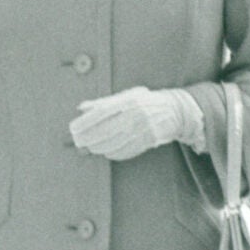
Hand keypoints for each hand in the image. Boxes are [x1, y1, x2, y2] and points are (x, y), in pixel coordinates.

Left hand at [71, 86, 200, 161]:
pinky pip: (126, 150)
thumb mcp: (126, 96)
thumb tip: (81, 108)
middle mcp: (136, 114)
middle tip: (78, 141)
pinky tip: (106, 152)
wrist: (175, 110)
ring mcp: (143, 128)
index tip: (73, 129)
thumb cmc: (146, 102)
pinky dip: (113, 153)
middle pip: (105, 130)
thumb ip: (104, 102)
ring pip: (114, 143)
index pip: (101, 113)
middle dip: (88, 138)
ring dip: (99, 147)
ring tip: (91, 147)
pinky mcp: (149, 140)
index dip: (85, 123)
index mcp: (128, 100)